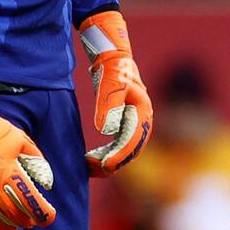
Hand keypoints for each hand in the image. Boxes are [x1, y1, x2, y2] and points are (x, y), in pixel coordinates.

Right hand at [0, 67, 55, 229]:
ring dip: (8, 226)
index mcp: (9, 172)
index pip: (30, 201)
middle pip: (14, 215)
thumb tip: (46, 181)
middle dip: (26, 221)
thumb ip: (36, 161)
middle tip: (31, 220)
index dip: (42, 213)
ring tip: (15, 224)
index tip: (47, 216)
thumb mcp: (22, 140)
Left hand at [78, 10, 152, 176]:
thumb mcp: (111, 85)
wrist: (113, 61)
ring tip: (87, 166)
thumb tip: (105, 131)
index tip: (104, 165)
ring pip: (123, 152)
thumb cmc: (113, 71)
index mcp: (142, 113)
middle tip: (90, 168)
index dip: (119, 156)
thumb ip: (108, 106)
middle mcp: (142, 122)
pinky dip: (105, 155)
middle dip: (112, 163)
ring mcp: (134, 126)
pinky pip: (117, 147)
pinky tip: (89, 159)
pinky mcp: (125, 127)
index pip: (133, 140)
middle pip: (130, 151)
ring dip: (107, 162)